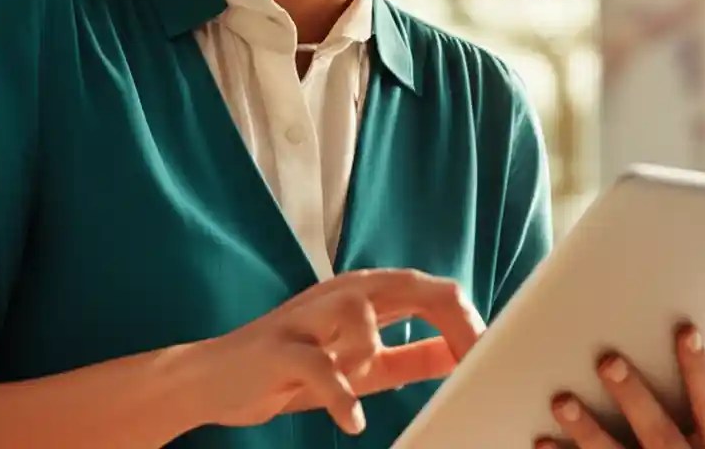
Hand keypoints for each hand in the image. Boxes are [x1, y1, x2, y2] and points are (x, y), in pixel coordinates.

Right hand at [184, 268, 484, 435]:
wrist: (214, 380)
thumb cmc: (290, 369)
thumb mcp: (362, 366)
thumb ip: (408, 358)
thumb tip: (458, 356)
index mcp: (366, 296)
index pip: (432, 290)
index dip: (467, 320)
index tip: (490, 359)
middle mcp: (340, 294)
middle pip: (409, 284)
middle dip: (450, 319)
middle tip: (474, 360)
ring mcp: (307, 316)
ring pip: (359, 309)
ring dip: (375, 350)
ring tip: (366, 383)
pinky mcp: (278, 347)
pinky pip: (317, 365)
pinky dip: (342, 394)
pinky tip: (355, 421)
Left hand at [536, 325, 704, 448]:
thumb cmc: (690, 448)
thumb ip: (688, 401)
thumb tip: (665, 338)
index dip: (699, 369)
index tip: (685, 332)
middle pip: (658, 430)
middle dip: (632, 396)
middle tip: (608, 362)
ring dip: (587, 428)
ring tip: (562, 401)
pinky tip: (543, 439)